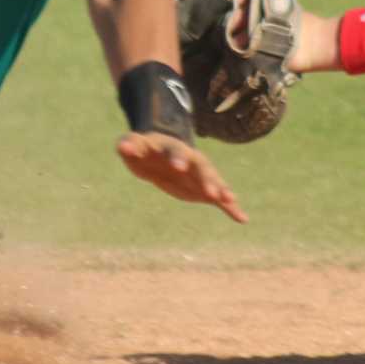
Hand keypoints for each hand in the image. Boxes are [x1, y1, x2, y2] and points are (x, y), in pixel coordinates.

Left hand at [114, 132, 248, 223]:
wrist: (160, 155)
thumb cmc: (145, 150)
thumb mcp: (134, 147)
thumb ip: (128, 146)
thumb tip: (122, 146)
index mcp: (173, 149)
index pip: (175, 153)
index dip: (177, 159)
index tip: (178, 167)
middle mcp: (191, 161)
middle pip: (201, 167)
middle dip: (206, 178)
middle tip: (211, 192)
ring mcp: (200, 174)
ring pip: (214, 181)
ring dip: (222, 190)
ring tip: (230, 200)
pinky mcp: (204, 189)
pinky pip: (221, 198)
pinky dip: (231, 208)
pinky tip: (242, 218)